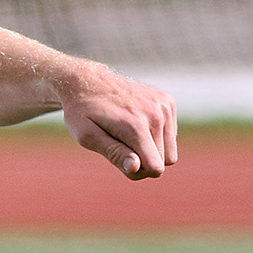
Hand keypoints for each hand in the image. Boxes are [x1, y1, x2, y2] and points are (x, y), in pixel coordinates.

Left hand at [57, 66, 177, 179]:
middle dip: (144, 162)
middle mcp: (155, 114)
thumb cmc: (82, 112)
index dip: (137, 172)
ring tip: (127, 135)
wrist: (86, 80)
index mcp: (135, 125)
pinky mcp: (168, 101)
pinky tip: (135, 123)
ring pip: (170, 151)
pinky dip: (155, 136)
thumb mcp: (87, 136)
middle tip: (119, 146)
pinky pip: (170, 135)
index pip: (155, 168)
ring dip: (151, 149)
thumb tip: (136, 167)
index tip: (118, 159)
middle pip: (164, 161)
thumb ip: (113, 153)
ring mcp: (164, 105)